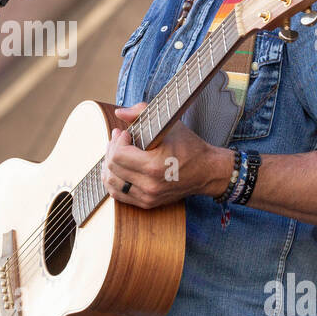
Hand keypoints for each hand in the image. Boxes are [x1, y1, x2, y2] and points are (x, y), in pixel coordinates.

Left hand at [101, 102, 232, 208]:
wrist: (207, 172)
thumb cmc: (189, 147)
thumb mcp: (169, 124)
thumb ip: (142, 112)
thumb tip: (119, 113)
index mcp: (154, 166)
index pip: (118, 155)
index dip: (118, 141)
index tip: (126, 133)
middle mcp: (149, 185)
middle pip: (112, 168)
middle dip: (112, 149)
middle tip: (118, 139)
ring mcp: (148, 197)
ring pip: (111, 182)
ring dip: (109, 165)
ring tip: (116, 152)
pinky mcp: (147, 203)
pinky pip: (119, 194)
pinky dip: (114, 180)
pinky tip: (117, 168)